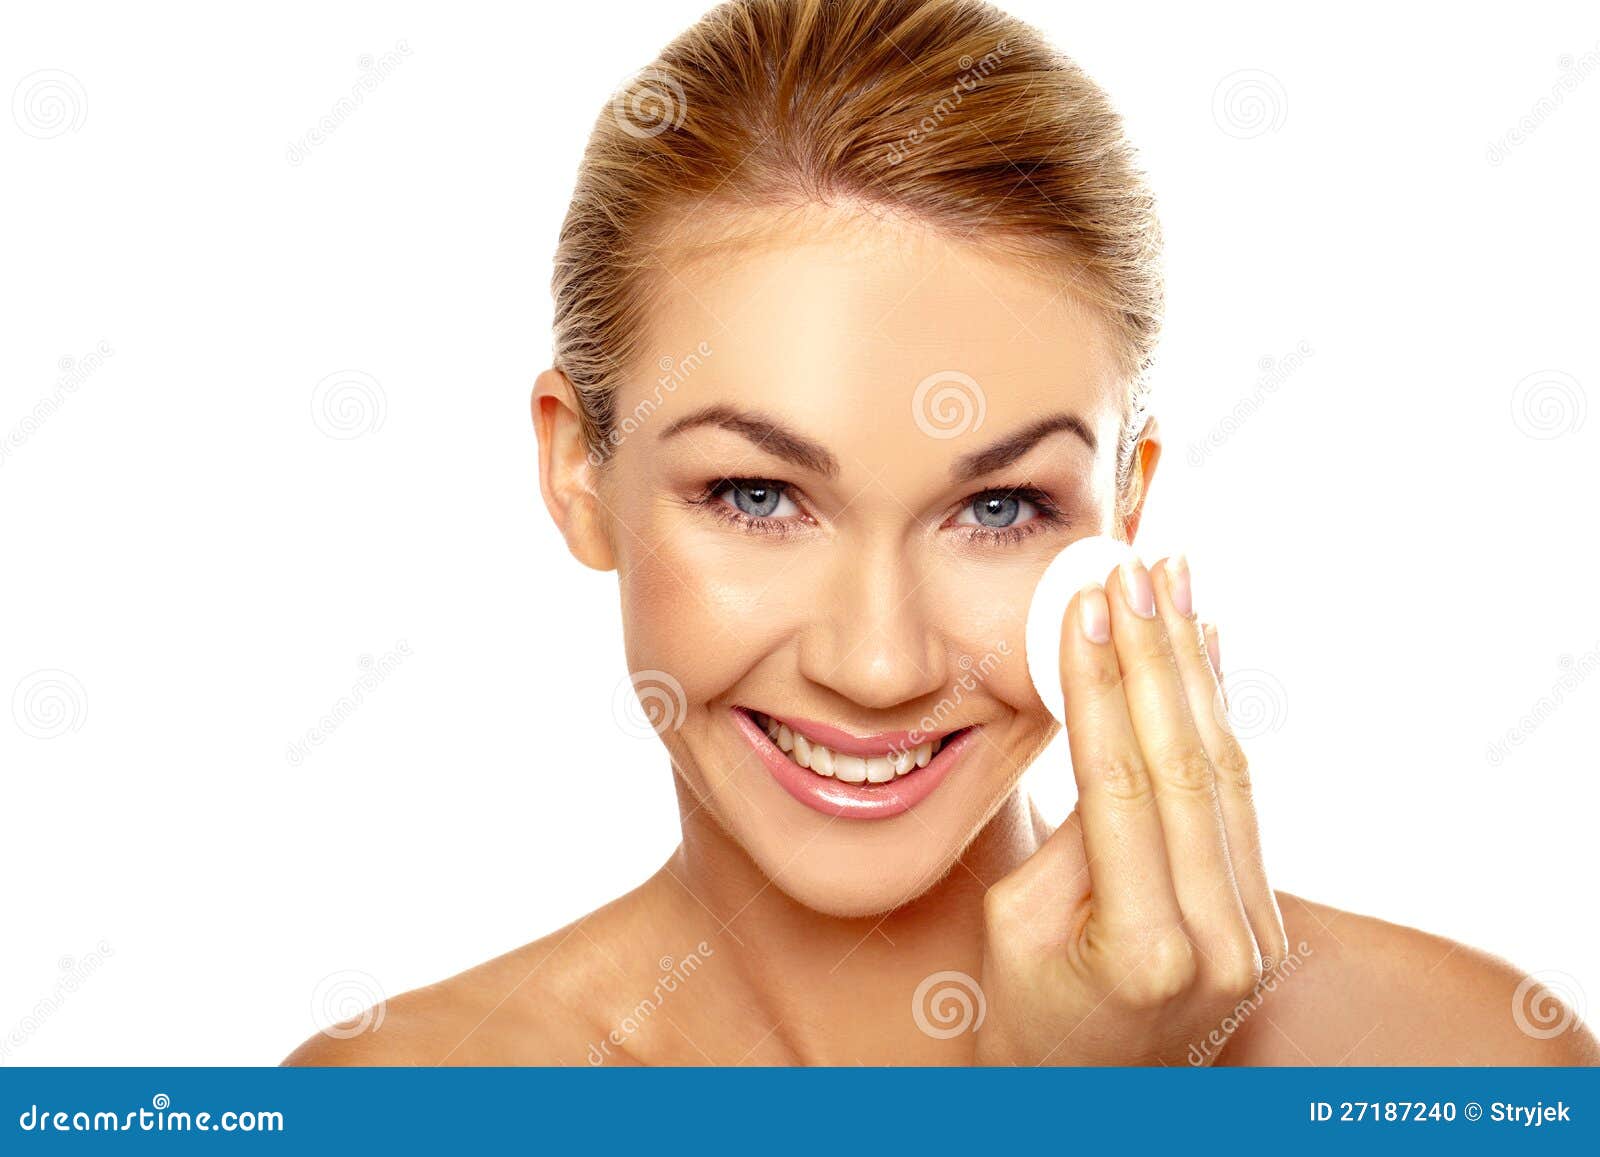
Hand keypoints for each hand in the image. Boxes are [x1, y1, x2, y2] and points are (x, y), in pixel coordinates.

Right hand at [975, 553, 1287, 1065]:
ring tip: (1175, 587)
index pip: (1122, 784)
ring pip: (1226, 772)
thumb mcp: (1018, 930)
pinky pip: (1239, 800)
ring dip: (1197, 671)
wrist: (1089, 1102)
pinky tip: (1206, 658)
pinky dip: (1218, 721)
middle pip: (1186, 765)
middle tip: (1137, 569)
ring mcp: (1255, 931)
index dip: (1102, 684)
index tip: (1086, 603)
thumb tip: (1111, 734)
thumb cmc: (1031, 1021)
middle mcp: (1221, 940)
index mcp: (1146, 948)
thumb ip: (1076, 838)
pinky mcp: (1263, 917)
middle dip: (1157, 655)